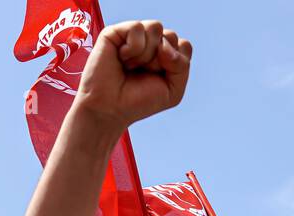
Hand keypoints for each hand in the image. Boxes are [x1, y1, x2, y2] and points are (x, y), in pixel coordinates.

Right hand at [75, 20, 192, 134]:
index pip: (184, 46)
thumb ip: (182, 66)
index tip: (158, 79)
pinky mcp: (116, 32)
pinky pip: (137, 28)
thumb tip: (164, 44)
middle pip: (172, 36)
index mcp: (165, 53)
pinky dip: (133, 48)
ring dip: (146, 54)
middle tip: (142, 74)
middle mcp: (150, 41)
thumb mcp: (173, 91)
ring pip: (156, 28)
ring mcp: (133, 35)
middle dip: (161, 61)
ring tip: (131, 66)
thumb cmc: (138, 101)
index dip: (175, 64)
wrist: (109, 110)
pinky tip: (122, 58)